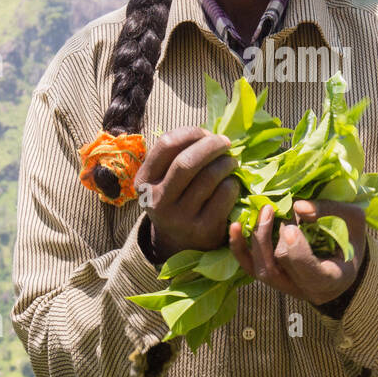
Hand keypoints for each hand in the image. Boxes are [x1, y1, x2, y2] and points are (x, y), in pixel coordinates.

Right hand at [136, 127, 241, 256]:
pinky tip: (232, 183)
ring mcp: (180, 217)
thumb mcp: (164, 179)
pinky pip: (224, 195)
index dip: (191, 133)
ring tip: (231, 162)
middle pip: (187, 162)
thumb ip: (178, 155)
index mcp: (145, 182)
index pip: (166, 145)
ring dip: (226, 163)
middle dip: (211, 146)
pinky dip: (233, 183)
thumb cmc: (177, 199)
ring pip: (209, 177)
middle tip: (226, 143)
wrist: (180, 243)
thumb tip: (211, 135)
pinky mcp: (203, 229)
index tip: (207, 133)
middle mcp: (158, 201)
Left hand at [228, 199, 366, 307]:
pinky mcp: (271, 278)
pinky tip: (235, 226)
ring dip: (257, 239)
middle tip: (274, 208)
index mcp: (332, 278)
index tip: (289, 229)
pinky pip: (250, 268)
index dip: (298, 253)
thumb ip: (330, 212)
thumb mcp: (352, 222)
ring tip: (263, 211)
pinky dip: (240, 248)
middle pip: (283, 266)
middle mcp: (305, 289)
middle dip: (276, 236)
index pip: (311, 273)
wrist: (342, 265)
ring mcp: (285, 287)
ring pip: (262, 269)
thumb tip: (297, 206)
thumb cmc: (350, 240)